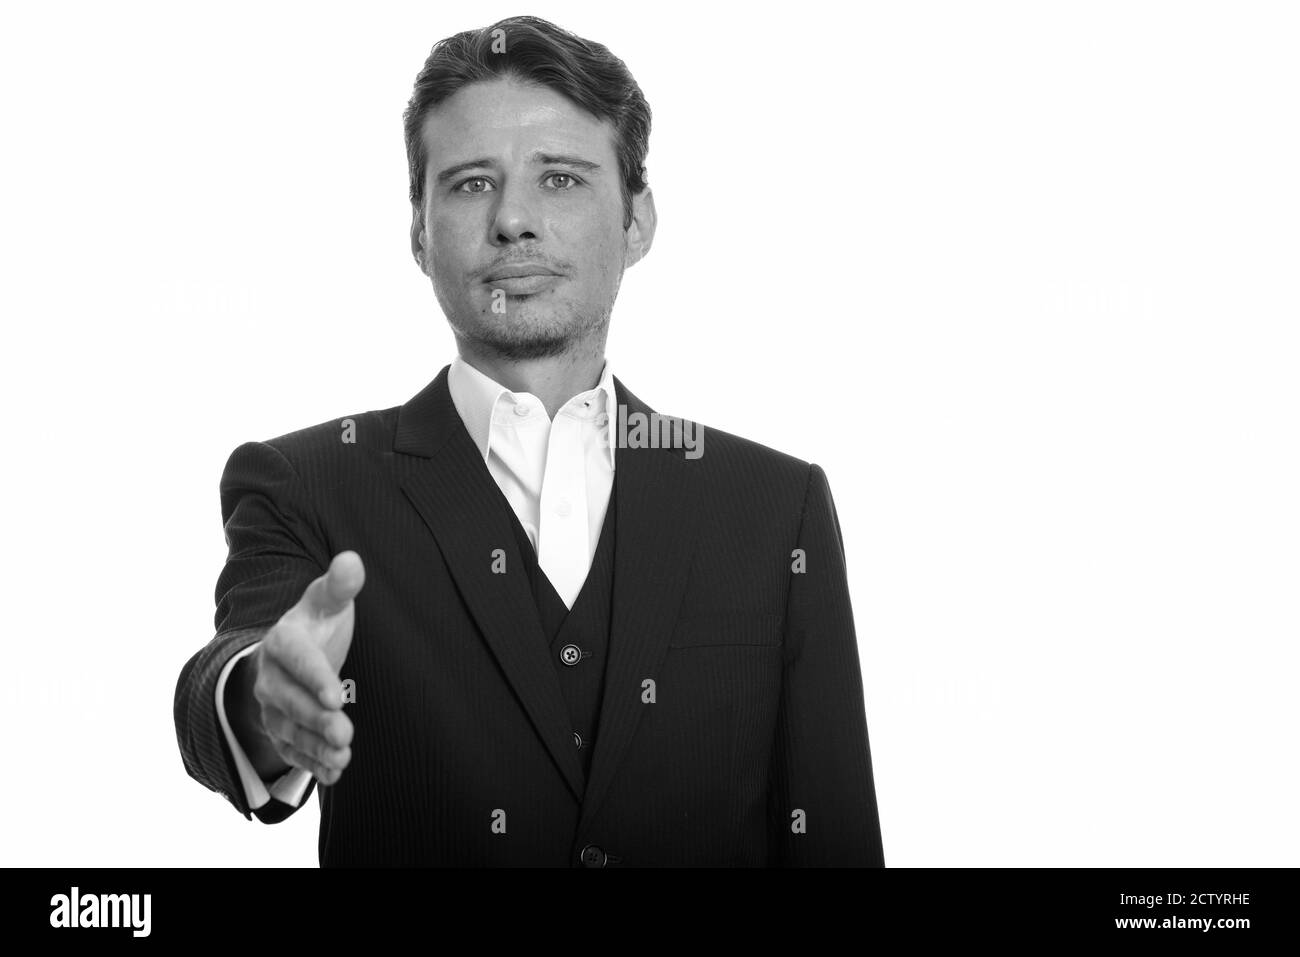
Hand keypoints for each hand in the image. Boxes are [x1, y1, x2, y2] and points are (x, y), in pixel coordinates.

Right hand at [250, 551, 364, 785]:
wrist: (289, 652)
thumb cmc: (317, 622)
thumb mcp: (326, 601)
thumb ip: (340, 585)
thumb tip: (351, 559)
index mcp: (283, 640)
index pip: (298, 660)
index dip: (315, 678)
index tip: (337, 694)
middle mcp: (271, 677)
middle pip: (291, 702)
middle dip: (316, 720)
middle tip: (345, 734)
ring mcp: (273, 707)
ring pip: (290, 731)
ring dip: (315, 747)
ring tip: (342, 758)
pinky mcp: (281, 730)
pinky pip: (292, 751)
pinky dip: (311, 764)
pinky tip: (333, 774)